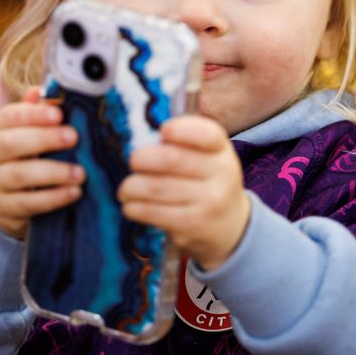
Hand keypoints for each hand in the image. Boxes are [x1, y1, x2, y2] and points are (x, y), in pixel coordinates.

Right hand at [0, 87, 85, 238]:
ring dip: (53, 172)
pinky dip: (53, 198)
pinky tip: (75, 192)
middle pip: (9, 143)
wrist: (7, 203)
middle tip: (73, 137)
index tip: (59, 113)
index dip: (32, 114)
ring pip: (18, 175)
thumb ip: (38, 114)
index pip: (8, 116)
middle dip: (43, 138)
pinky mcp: (3, 209)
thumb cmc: (26, 158)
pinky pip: (28, 203)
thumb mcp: (28, 135)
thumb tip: (48, 90)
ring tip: (81, 172)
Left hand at [117, 115, 249, 271]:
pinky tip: (130, 205)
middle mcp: (221, 174)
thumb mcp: (207, 156)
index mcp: (221, 150)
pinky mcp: (193, 224)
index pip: (207, 134)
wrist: (229, 224)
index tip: (163, 131)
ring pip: (156, 188)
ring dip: (132, 187)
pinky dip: (134, 207)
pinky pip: (154, 212)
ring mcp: (209, 201)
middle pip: (171, 159)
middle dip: (143, 158)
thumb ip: (182, 144)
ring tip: (126, 189)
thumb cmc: (207, 180)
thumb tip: (142, 144)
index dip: (181, 130)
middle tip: (133, 162)